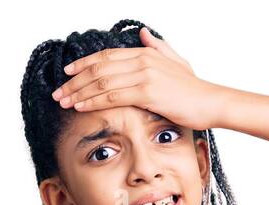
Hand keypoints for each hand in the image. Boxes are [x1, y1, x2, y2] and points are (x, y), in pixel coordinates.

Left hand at [51, 27, 225, 130]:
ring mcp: (144, 75)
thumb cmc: (193, 88)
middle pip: (99, 68)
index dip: (83, 64)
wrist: (210, 102)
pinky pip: (113, 96)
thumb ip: (157, 47)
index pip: (106, 56)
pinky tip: (81, 107)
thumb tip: (143, 33)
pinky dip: (93, 101)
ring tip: (63, 102)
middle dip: (75, 81)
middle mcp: (142, 60)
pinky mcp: (147, 93)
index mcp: (145, 52)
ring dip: (79, 93)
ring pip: (102, 82)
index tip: (67, 74)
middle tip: (58, 92)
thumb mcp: (176, 61)